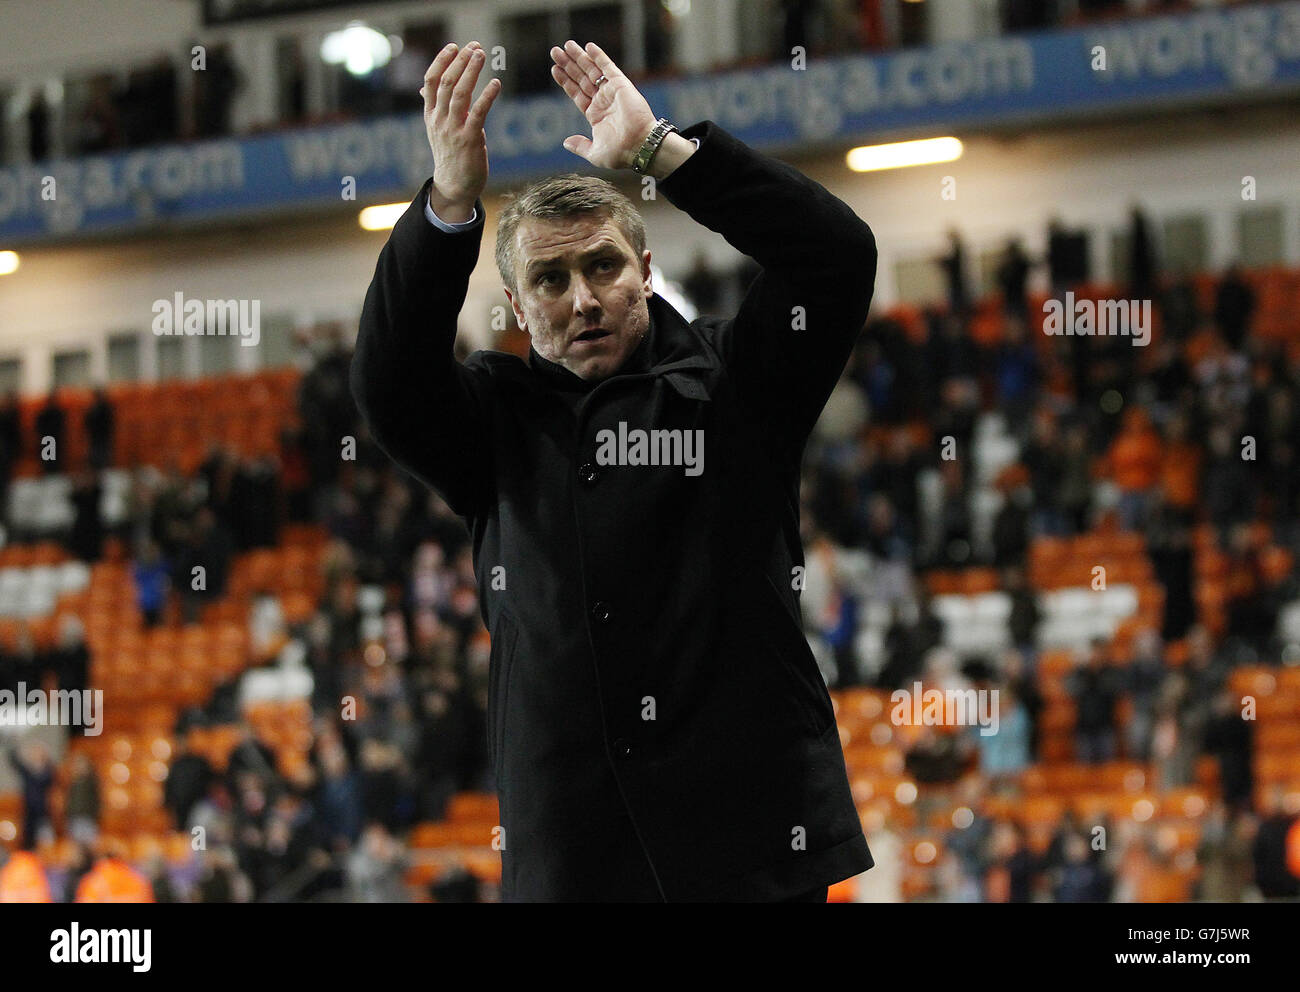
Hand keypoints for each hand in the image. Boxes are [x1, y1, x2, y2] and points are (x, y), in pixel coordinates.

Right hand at [422, 42, 501, 217]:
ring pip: (459, 93)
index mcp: (431, 115)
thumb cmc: (450, 156)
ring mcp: (453, 130)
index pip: (431, 81)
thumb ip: (435, 107)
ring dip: (471, 72)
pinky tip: (496, 84)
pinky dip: (487, 96)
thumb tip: (425, 88)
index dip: (441, 61)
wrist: (454, 186)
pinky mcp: (469, 140)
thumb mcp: (437, 129)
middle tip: (474, 46)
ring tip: (481, 55)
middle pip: (446, 82)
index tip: (454, 46)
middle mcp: (439, 120)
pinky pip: (478, 113)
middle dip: (460, 61)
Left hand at [550, 40, 656, 169]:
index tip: (555, 69)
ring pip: (592, 71)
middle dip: (569, 65)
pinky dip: (599, 57)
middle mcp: (603, 101)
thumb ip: (580, 146)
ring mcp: (612, 92)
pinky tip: (588, 47)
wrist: (639, 147)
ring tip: (566, 45)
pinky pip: (608, 68)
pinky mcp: (621, 85)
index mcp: (596, 115)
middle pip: (582, 79)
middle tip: (555, 52)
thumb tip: (566, 142)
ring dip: (579, 57)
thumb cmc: (620, 154)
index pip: (577, 93)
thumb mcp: (594, 153)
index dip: (566, 81)